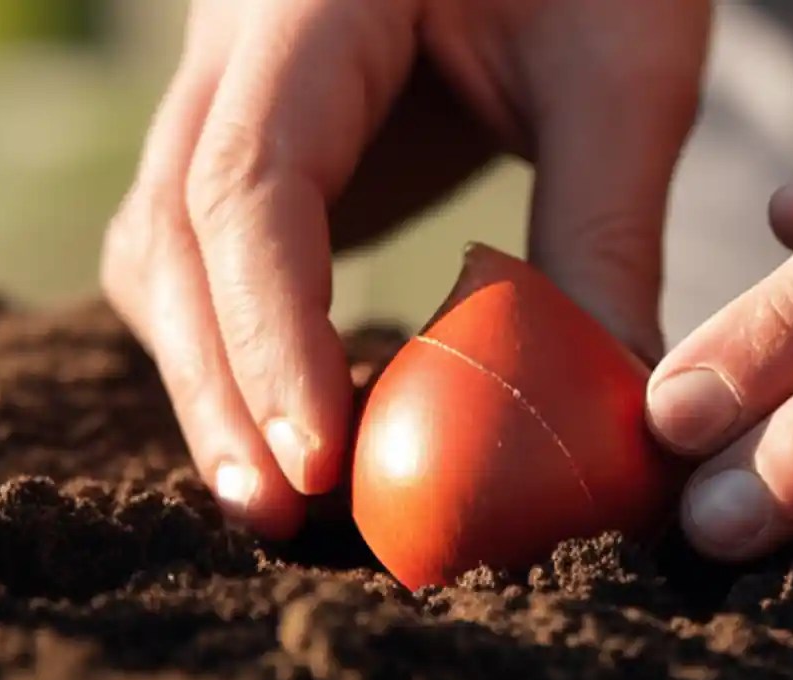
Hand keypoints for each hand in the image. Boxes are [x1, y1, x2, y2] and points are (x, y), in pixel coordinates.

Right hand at [102, 0, 708, 538]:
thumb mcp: (622, 73)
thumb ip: (604, 236)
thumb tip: (609, 416)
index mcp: (310, 6)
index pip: (249, 184)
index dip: (269, 335)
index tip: (317, 462)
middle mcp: (238, 48)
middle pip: (178, 232)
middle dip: (220, 384)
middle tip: (275, 515)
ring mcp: (235, 92)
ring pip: (170, 249)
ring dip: (214, 376)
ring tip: (281, 491)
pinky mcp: (264, 138)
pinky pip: (207, 251)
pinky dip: (240, 342)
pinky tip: (298, 412)